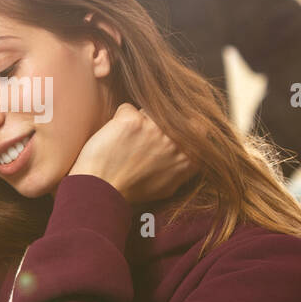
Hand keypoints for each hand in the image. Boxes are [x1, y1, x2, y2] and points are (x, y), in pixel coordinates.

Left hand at [68, 103, 195, 203]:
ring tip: (126, 142)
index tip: (170, 128)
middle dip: (155, 122)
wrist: (102, 192)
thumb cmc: (132, 191)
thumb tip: (189, 150)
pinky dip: (119, 120)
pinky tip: (115, 138)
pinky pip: (127, 109)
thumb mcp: (169, 185)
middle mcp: (175, 142)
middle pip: (169, 115)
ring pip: (148, 110)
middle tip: (139, 139)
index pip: (198, 126)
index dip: (184, 123)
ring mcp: (155, 129)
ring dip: (138, 120)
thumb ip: (182, 165)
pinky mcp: (133, 121)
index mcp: (188, 158)